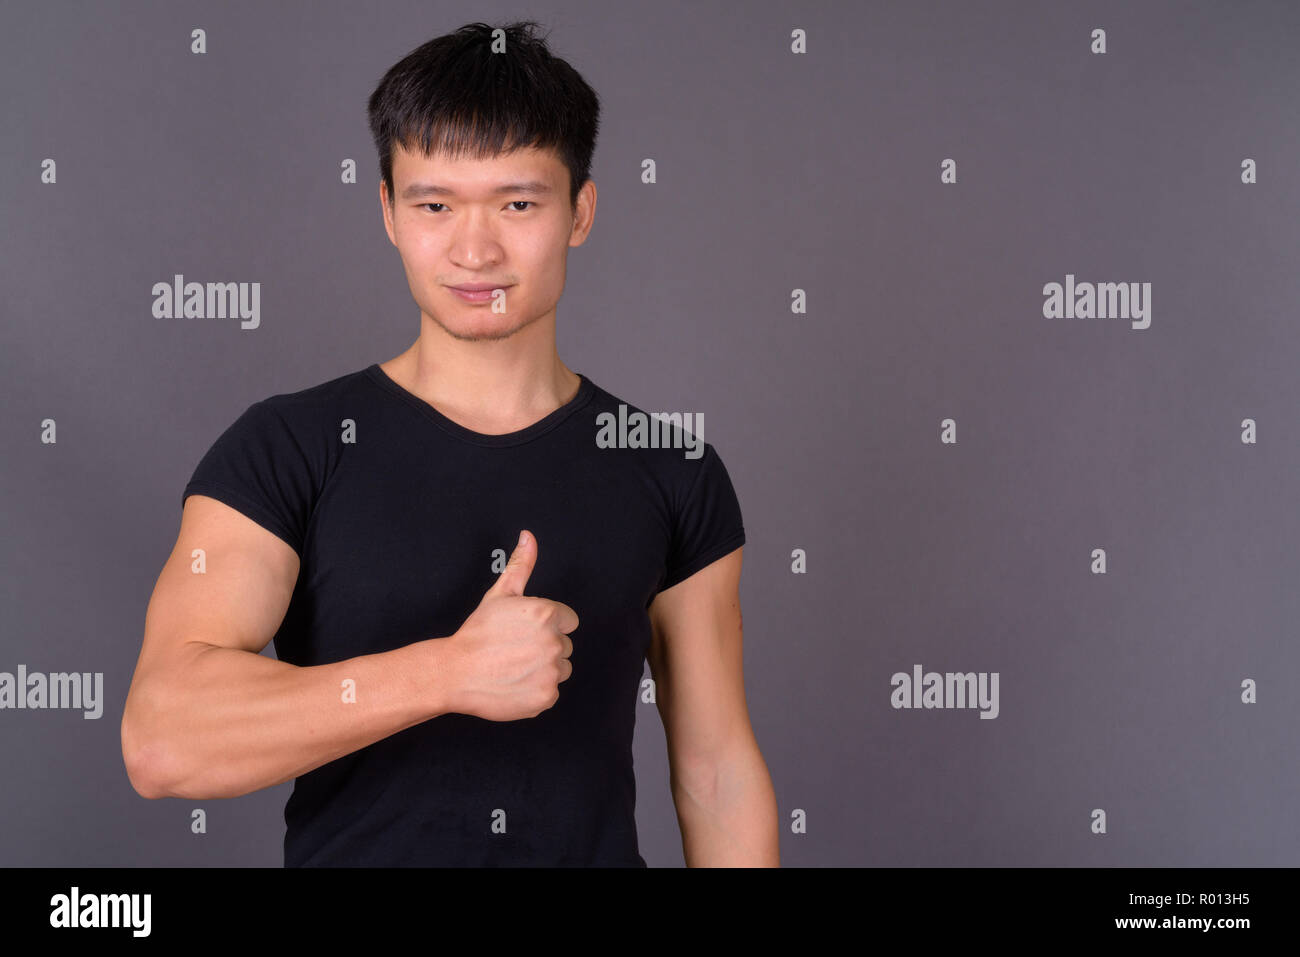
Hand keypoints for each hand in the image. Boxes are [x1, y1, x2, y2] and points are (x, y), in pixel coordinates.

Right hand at [442, 530, 576, 720]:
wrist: (455, 672)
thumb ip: (521, 565)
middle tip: (516, 649)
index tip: (526, 632)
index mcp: (547, 613)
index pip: (568, 620)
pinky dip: (536, 690)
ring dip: (544, 669)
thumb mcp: (500, 594)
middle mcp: (554, 641)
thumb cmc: (477, 633)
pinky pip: (552, 691)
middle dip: (545, 647)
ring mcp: (551, 671)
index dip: (547, 625)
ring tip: (515, 666)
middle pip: (565, 645)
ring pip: (561, 669)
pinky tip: (515, 683)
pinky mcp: (547, 696)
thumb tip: (528, 537)